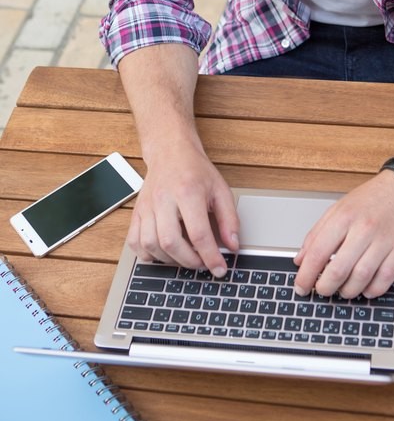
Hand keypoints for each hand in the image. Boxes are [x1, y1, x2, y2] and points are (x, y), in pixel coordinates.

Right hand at [126, 142, 238, 274]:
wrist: (170, 152)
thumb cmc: (195, 170)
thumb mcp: (221, 189)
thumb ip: (229, 219)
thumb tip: (233, 246)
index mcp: (188, 192)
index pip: (198, 233)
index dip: (210, 256)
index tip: (219, 269)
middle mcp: (164, 199)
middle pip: (170, 242)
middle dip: (189, 261)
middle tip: (203, 264)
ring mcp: (147, 206)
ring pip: (150, 244)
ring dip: (169, 260)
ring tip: (185, 258)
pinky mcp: (136, 211)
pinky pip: (134, 242)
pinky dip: (147, 254)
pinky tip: (162, 253)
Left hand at [293, 171, 393, 298]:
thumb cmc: (371, 199)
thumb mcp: (338, 208)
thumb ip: (317, 234)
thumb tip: (301, 260)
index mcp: (344, 217)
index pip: (318, 252)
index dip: (306, 275)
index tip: (300, 286)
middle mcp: (364, 229)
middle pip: (338, 270)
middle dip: (324, 288)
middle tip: (321, 290)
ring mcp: (384, 242)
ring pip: (360, 279)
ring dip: (347, 291)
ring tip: (342, 290)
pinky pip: (384, 281)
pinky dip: (371, 290)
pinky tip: (365, 288)